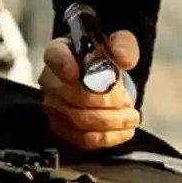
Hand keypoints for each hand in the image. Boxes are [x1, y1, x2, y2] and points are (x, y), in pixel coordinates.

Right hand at [38, 30, 140, 149]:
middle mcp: (50, 80)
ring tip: (131, 116)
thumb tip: (122, 59)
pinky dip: (108, 137)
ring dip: (111, 121)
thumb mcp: (119, 43)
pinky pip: (83, 139)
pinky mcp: (62, 129)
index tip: (77, 72)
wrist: (103, 77)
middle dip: (107, 100)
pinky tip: (124, 130)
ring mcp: (53, 107)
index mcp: (60, 51)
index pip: (55, 56)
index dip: (63, 65)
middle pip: (73, 95)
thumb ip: (123, 46)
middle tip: (128, 101)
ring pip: (80, 121)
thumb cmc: (106, 58)